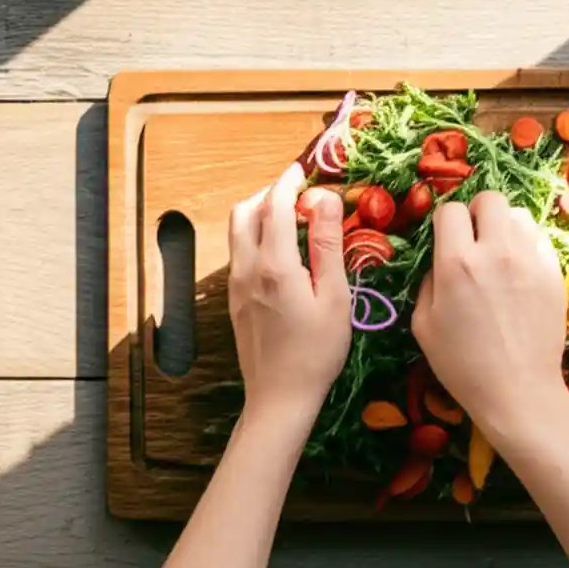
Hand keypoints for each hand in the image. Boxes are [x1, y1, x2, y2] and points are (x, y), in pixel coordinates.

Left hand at [228, 163, 351, 417]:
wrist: (280, 397)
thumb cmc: (317, 352)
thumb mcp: (334, 297)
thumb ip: (327, 244)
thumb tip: (325, 199)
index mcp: (274, 265)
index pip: (275, 205)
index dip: (288, 182)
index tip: (302, 170)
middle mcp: (247, 269)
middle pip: (246, 211)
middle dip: (269, 193)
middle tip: (297, 191)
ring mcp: (236, 285)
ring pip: (237, 232)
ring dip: (259, 213)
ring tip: (289, 216)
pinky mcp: (234, 300)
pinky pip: (239, 253)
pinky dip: (255, 236)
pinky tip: (279, 249)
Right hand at [412, 192, 568, 428]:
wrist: (518, 390)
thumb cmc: (462, 364)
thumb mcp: (423, 324)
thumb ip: (428, 281)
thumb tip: (440, 260)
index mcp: (457, 262)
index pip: (450, 210)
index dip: (445, 222)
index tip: (446, 240)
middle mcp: (495, 251)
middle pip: (489, 199)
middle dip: (477, 213)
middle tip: (474, 239)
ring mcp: (530, 259)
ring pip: (518, 214)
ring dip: (504, 227)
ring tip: (499, 254)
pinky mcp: (553, 272)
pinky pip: (539, 239)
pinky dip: (526, 246)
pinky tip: (519, 271)